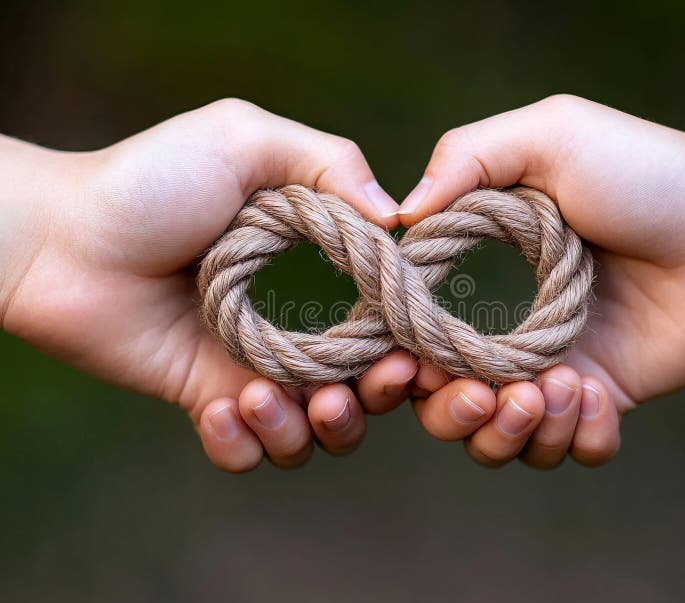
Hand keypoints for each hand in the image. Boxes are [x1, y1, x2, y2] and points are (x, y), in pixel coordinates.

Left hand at [0, 98, 419, 470]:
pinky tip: (216, 411)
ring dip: (299, 430)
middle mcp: (292, 323)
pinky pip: (245, 453)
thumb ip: (329, 163)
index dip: (408, 351)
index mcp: (317, 269)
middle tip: (343, 393)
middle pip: (360, 393)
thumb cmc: (150, 180)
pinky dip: (243, 445)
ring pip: (309, 435)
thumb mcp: (245, 141)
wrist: (61, 238)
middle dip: (366, 405)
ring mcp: (249, 367)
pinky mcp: (205, 400)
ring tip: (256, 395)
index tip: (414, 359)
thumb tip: (395, 215)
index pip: (384, 323)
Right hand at [392, 94, 684, 467]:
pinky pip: (567, 450)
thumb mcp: (551, 136)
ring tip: (556, 388)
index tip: (407, 363)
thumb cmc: (647, 173)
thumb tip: (399, 215)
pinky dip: (572, 437)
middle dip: (453, 415)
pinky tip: (594, 395)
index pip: (413, 335)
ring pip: (501, 441)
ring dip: (515, 432)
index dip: (395, 362)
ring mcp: (555, 367)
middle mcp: (508, 328)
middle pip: (444, 407)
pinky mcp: (602, 397)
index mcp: (479, 273)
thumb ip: (466, 159)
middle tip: (485, 395)